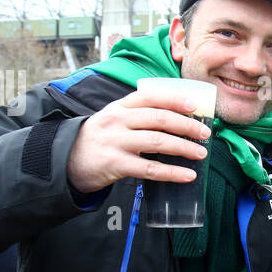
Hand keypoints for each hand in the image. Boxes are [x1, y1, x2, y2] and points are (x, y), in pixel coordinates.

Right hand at [66, 90, 211, 193]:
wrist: (66, 160)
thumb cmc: (100, 139)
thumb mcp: (114, 118)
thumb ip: (138, 115)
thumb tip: (178, 118)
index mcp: (120, 106)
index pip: (151, 96)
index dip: (175, 99)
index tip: (196, 107)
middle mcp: (118, 120)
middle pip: (159, 118)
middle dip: (186, 125)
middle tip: (205, 134)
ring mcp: (116, 142)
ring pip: (157, 142)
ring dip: (184, 148)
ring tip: (201, 154)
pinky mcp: (115, 165)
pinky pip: (150, 169)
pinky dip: (172, 172)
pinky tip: (187, 175)